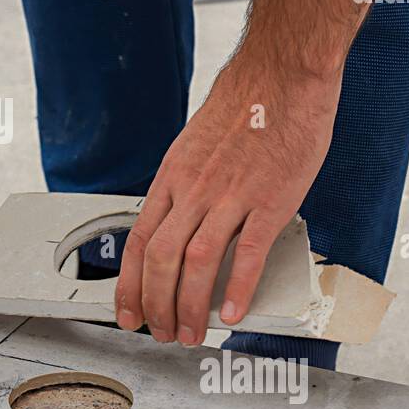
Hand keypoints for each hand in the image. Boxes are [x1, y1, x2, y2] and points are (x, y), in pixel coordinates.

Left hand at [114, 35, 341, 344]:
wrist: (281, 75)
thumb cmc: (244, 108)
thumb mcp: (194, 146)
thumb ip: (185, 187)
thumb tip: (178, 222)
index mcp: (173, 177)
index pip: (139, 241)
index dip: (129, 284)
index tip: (127, 312)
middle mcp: (194, 189)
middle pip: (160, 260)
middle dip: (155, 305)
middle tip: (161, 332)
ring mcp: (231, 196)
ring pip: (195, 263)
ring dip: (189, 306)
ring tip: (191, 332)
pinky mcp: (269, 200)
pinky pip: (247, 253)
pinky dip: (236, 289)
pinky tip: (233, 313)